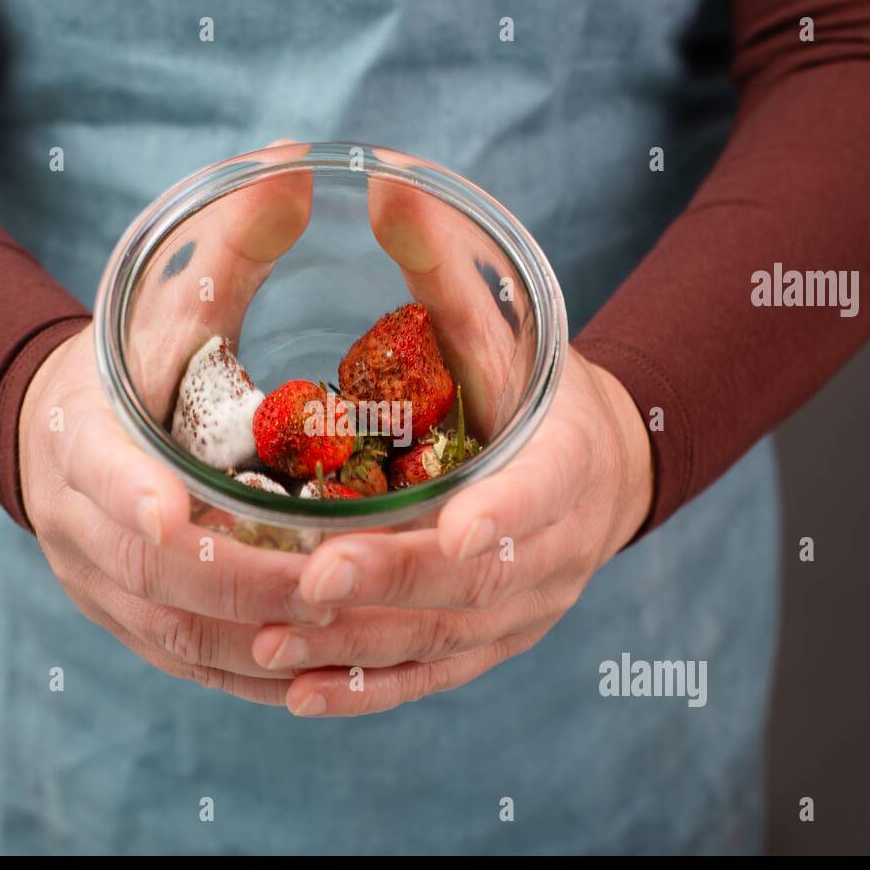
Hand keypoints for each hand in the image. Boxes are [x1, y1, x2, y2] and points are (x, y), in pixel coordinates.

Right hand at [17, 141, 329, 703]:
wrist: (64, 434)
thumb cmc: (131, 368)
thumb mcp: (165, 304)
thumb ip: (229, 245)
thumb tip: (298, 161)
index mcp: (82, 440)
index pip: (95, 470)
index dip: (130, 491)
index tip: (176, 509)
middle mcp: (83, 525)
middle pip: (150, 572)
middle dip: (241, 580)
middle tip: (327, 581)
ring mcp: (105, 588)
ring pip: (177, 633)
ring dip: (258, 637)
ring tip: (341, 628)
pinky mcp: (136, 627)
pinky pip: (193, 667)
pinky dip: (256, 672)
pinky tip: (322, 668)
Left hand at [249, 158, 654, 715]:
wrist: (593, 467)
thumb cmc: (535, 391)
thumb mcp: (503, 326)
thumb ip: (445, 267)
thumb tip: (379, 177)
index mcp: (565, 470)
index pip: (538, 498)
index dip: (498, 517)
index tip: (450, 529)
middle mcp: (550, 554)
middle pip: (474, 583)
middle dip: (394, 583)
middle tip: (313, 582)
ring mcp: (518, 612)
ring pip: (440, 640)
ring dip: (361, 646)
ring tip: (276, 643)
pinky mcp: (483, 644)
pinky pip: (426, 678)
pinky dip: (366, 689)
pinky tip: (300, 693)